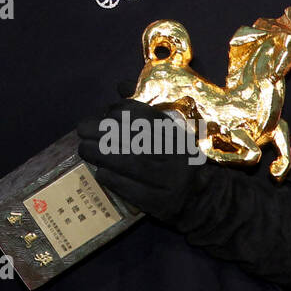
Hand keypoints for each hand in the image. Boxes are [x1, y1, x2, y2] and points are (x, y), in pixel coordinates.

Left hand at [75, 99, 290, 287]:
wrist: (208, 201)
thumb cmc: (182, 161)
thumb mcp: (171, 132)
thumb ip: (145, 109)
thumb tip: (121, 86)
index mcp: (180, 136)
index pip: (151, 118)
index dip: (124, 113)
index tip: (104, 111)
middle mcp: (178, 157)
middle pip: (138, 141)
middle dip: (105, 133)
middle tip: (82, 129)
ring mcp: (171, 182)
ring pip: (134, 165)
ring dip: (104, 156)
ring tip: (84, 149)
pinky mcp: (163, 205)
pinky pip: (135, 191)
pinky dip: (115, 180)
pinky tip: (99, 172)